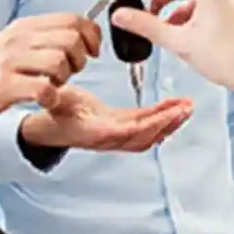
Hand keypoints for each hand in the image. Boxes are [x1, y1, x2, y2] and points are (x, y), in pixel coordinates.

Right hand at [0, 14, 100, 127]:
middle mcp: (18, 39)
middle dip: (80, 60)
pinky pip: (43, 89)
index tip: (92, 52)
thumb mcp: (13, 44)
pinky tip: (42, 101)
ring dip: (64, 80)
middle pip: (71, 40)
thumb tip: (79, 35)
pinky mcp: (3, 86)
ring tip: (51, 87)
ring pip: (60, 62)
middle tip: (69, 74)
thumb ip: (43, 38)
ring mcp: (9, 62)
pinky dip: (50, 99)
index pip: (73, 19)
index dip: (91, 36)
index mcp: (25, 27)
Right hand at [20, 85, 192, 150]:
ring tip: (186, 107)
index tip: (165, 114)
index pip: (127, 131)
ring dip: (169, 122)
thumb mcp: (53, 103)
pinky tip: (174, 106)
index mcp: (95, 132)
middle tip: (185, 108)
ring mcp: (116, 135)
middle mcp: (109, 138)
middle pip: (144, 135)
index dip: (148, 124)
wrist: (46, 128)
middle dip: (167, 123)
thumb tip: (50, 94)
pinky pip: (144, 126)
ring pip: (148, 134)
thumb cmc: (51, 115)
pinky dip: (161, 117)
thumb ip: (55, 100)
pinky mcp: (119, 127)